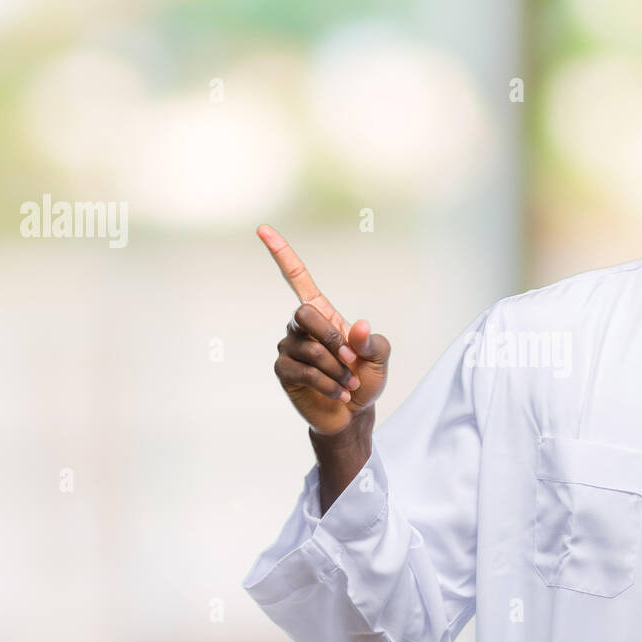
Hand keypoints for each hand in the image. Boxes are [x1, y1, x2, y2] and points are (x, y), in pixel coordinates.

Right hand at [258, 224, 390, 434]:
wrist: (352, 412)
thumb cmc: (364, 379)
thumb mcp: (379, 359)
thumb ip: (374, 342)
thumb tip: (358, 326)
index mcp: (322, 312)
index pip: (297, 278)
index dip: (281, 254)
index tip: (262, 228)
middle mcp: (301, 327)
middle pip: (303, 313)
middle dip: (332, 339)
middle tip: (351, 361)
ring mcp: (289, 348)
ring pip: (309, 349)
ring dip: (336, 370)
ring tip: (349, 385)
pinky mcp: (284, 371)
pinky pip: (305, 372)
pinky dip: (329, 384)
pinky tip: (340, 394)